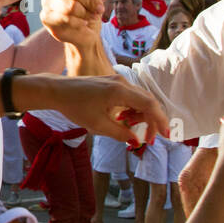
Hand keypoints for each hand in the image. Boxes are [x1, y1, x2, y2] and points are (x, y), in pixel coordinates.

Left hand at [30, 73, 169, 145]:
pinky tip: (123, 119)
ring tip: (129, 128)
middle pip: (148, 101)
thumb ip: (120, 134)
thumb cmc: (74, 106)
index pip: (149, 104)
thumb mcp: (97, 125)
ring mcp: (118, 81)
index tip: (165, 135)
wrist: (58, 91)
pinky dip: (132, 109)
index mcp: (119, 91)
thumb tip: (136, 141)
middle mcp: (122, 82)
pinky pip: (131, 96)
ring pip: (140, 99)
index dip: (160, 120)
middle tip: (149, 139)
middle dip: (152, 121)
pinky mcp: (113, 83)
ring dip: (141, 115)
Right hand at [40, 0, 103, 48]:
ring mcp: (45, 1)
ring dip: (86, 13)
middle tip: (99, 8)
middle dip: (89, 2)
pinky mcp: (45, 17)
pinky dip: (80, 22)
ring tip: (92, 16)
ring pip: (69, 7)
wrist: (87, 26)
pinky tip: (83, 22)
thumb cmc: (89, 2)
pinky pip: (66, 19)